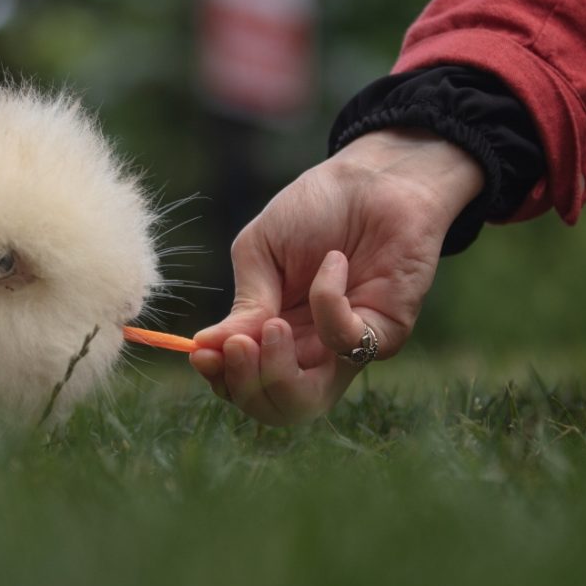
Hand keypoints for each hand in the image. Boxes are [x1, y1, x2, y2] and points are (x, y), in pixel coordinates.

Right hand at [190, 129, 484, 424]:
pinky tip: (334, 262)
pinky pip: (345, 341)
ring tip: (269, 327)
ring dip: (278, 370)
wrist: (376, 178)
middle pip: (273, 408)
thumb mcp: (260, 251)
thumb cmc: (316, 208)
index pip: (244, 381)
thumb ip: (244, 302)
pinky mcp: (384, 332)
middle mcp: (310, 350)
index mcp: (273, 332)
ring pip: (309, 400)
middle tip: (236, 347)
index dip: (221, 379)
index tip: (200, 354)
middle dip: (246, 386)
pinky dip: (327, 302)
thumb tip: (208, 347)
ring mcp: (347, 346)